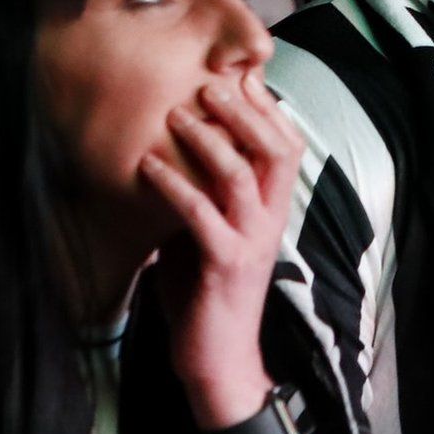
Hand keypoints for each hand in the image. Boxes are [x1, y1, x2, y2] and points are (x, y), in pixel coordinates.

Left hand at [139, 71, 304, 430]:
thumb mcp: (209, 233)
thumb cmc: (208, 293)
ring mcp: (252, 241)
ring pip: (241, 174)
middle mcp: (272, 219)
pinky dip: (173, 184)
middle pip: (276, 149)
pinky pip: (200, 214)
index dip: (268, 108)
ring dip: (207, 139)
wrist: (220, 358)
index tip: (239, 75)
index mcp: (274, 209)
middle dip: (244, 111)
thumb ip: (205, 196)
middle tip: (207, 84)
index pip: (287, 145)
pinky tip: (147, 165)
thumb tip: (172, 151)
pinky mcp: (225, 264)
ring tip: (175, 116)